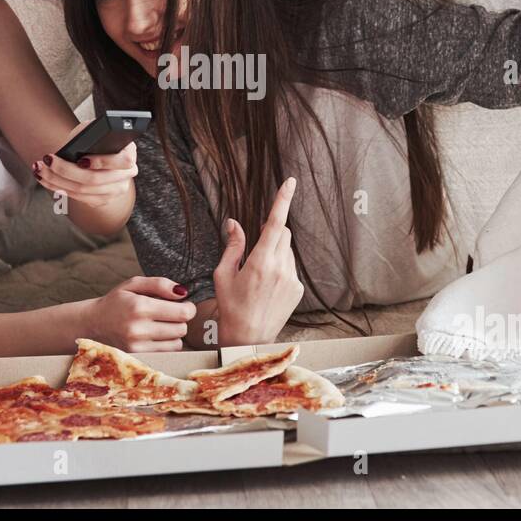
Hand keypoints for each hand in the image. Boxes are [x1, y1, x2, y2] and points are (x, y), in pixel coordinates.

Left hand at [32, 131, 137, 209]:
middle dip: (67, 170)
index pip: (123, 161)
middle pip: (95, 179)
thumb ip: (90, 132)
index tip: (81, 160)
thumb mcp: (94, 131)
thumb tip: (78, 140)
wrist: (99, 154)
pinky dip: (59, 188)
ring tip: (39, 169)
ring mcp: (115, 191)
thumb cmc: (96, 140)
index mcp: (129, 154)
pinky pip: (78, 198)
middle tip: (47, 160)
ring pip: (83, 191)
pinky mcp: (102, 200)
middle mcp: (126, 175)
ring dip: (56, 181)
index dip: (102, 162)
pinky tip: (45, 179)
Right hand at [86, 276, 195, 352]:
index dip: (188, 307)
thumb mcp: (134, 284)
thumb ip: (160, 284)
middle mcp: (139, 329)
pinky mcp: (137, 357)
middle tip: (170, 313)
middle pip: (182, 328)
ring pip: (177, 342)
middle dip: (181, 320)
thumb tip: (182, 292)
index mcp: (140, 307)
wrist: (92, 324)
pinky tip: (156, 336)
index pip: (182, 313)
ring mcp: (138, 346)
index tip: (183, 304)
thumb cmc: (116, 301)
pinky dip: (167, 344)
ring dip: (174, 333)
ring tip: (160, 325)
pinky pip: (167, 352)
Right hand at [212, 178, 303, 345]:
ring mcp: (292, 279)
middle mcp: (280, 268)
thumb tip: (234, 222)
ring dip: (275, 252)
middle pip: (282, 233)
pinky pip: (290, 267)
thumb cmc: (230, 307)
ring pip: (287, 250)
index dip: (283, 199)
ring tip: (258, 277)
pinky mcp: (297, 289)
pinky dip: (280, 268)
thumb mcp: (223, 274)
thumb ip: (233, 245)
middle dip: (271, 233)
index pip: (275, 223)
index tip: (290, 182)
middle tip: (254, 252)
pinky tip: (267, 287)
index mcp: (260, 261)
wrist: (248, 338)